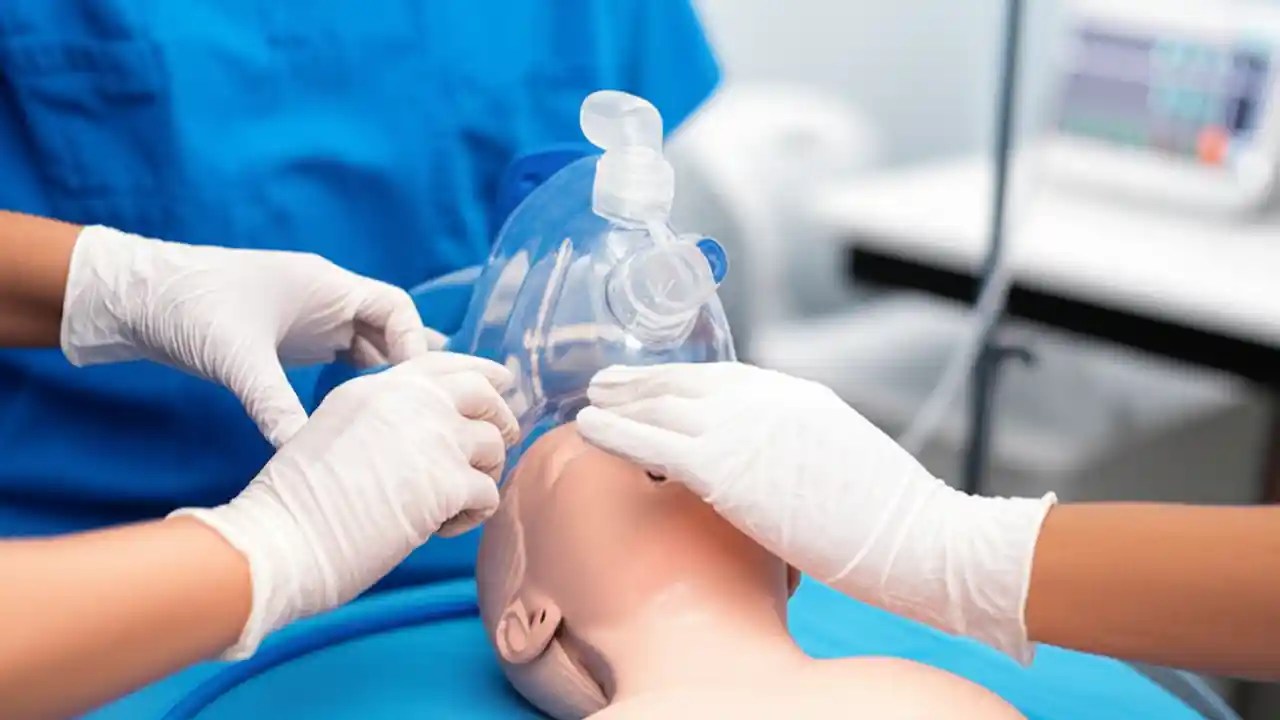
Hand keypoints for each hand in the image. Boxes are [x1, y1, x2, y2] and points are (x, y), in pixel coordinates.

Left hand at [60, 225, 437, 445]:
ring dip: (384, 377)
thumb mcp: (235, 358)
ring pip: (368, 347)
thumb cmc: (187, 308)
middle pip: (390, 329)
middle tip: (426, 409)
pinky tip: (364, 415)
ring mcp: (310, 319)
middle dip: (408, 366)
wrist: (135, 299)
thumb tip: (300, 450)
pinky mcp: (292, 341)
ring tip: (406, 419)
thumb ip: (272, 403)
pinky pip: (342, 359)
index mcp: (324, 285)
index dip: (413, 344)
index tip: (415, 388)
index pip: (394, 308)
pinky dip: (358, 383)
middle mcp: (325, 299)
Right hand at [174, 352, 519, 658]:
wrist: (279, 541)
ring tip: (451, 505)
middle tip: (499, 446)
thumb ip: (382, 425)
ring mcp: (432, 438)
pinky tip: (442, 529)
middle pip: (483, 392)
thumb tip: (429, 441)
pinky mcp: (447, 482)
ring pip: (493, 445)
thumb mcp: (334, 438)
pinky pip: (488, 495)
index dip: (480, 374)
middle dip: (499, 419)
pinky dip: (473, 516)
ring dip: (482, 476)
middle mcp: (410, 401)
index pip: (442, 363)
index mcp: (376, 388)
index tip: (502, 385)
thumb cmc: (295, 509)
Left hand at [577, 362, 1054, 661]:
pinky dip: (616, 432)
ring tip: (589, 401)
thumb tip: (775, 465)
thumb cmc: (890, 519)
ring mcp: (745, 429)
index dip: (680, 378)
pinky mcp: (727, 468)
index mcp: (797, 396)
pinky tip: (589, 430)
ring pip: (662, 404)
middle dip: (640, 380)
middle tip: (606, 380)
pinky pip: (654, 443)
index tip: (655, 380)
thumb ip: (799, 448)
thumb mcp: (843, 459)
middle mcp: (767, 401)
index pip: (723, 376)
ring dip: (619, 400)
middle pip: (685, 381)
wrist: (920, 538)